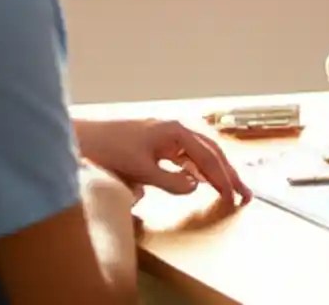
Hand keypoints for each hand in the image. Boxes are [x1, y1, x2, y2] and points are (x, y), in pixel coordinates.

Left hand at [76, 118, 252, 205]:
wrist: (84, 137)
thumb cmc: (109, 148)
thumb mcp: (140, 169)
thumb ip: (170, 180)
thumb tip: (196, 187)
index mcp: (176, 131)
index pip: (207, 157)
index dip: (222, 179)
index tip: (232, 199)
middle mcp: (177, 130)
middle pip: (212, 152)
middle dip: (229, 174)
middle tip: (245, 196)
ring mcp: (169, 136)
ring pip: (202, 154)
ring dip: (217, 172)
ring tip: (231, 190)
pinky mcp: (160, 144)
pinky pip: (188, 157)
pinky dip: (200, 169)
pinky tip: (203, 181)